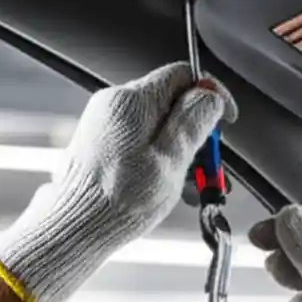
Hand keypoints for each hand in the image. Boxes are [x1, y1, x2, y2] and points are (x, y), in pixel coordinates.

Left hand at [0, 62, 235, 301]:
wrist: (75, 227)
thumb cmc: (120, 198)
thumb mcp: (170, 160)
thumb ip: (192, 122)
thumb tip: (210, 95)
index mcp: (133, 101)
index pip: (183, 74)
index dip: (211, 94)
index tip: (226, 120)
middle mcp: (115, 103)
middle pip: (172, 100)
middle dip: (198, 130)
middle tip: (209, 165)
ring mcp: (105, 122)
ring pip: (159, 122)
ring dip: (182, 149)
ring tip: (192, 184)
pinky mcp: (101, 140)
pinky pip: (142, 138)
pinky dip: (162, 156)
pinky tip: (168, 183)